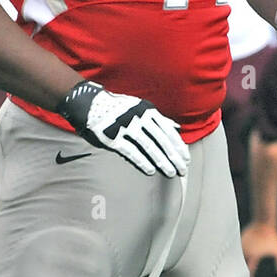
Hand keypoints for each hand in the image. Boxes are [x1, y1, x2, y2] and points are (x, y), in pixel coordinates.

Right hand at [57, 80, 189, 177]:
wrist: (90, 103)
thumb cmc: (119, 108)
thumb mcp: (140, 107)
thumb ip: (158, 118)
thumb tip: (176, 127)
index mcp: (148, 111)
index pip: (168, 131)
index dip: (178, 145)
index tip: (186, 158)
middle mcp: (139, 118)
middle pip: (161, 140)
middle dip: (174, 156)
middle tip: (182, 169)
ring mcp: (126, 127)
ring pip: (149, 146)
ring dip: (161, 161)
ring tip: (170, 172)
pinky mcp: (113, 137)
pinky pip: (131, 151)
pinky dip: (142, 161)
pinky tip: (151, 170)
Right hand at [240, 222, 276, 276]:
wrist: (264, 222)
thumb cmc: (273, 237)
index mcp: (255, 255)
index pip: (250, 269)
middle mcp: (247, 251)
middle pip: (241, 264)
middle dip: (240, 272)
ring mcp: (243, 244)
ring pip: (237, 256)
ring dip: (237, 263)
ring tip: (235, 270)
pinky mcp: (241, 239)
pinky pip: (237, 249)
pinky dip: (236, 254)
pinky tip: (235, 257)